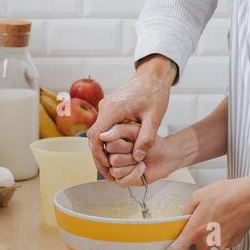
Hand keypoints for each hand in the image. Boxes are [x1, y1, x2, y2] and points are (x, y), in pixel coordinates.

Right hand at [86, 56, 174, 177]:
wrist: (153, 75)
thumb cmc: (155, 93)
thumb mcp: (155, 117)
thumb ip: (146, 137)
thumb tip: (138, 157)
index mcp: (113, 109)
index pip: (97, 137)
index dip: (99, 156)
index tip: (108, 169)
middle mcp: (105, 108)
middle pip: (93, 137)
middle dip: (99, 157)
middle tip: (109, 175)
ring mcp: (106, 107)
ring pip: (97, 133)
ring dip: (102, 150)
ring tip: (112, 167)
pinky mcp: (110, 108)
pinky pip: (103, 127)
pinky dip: (107, 141)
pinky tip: (116, 153)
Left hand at [150, 177, 249, 249]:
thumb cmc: (226, 193)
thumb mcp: (198, 196)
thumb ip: (187, 211)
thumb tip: (182, 220)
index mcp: (195, 230)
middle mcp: (208, 241)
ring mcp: (222, 244)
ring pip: (210, 246)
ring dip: (209, 239)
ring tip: (217, 219)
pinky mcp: (233, 243)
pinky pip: (222, 241)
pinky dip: (221, 234)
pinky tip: (226, 220)